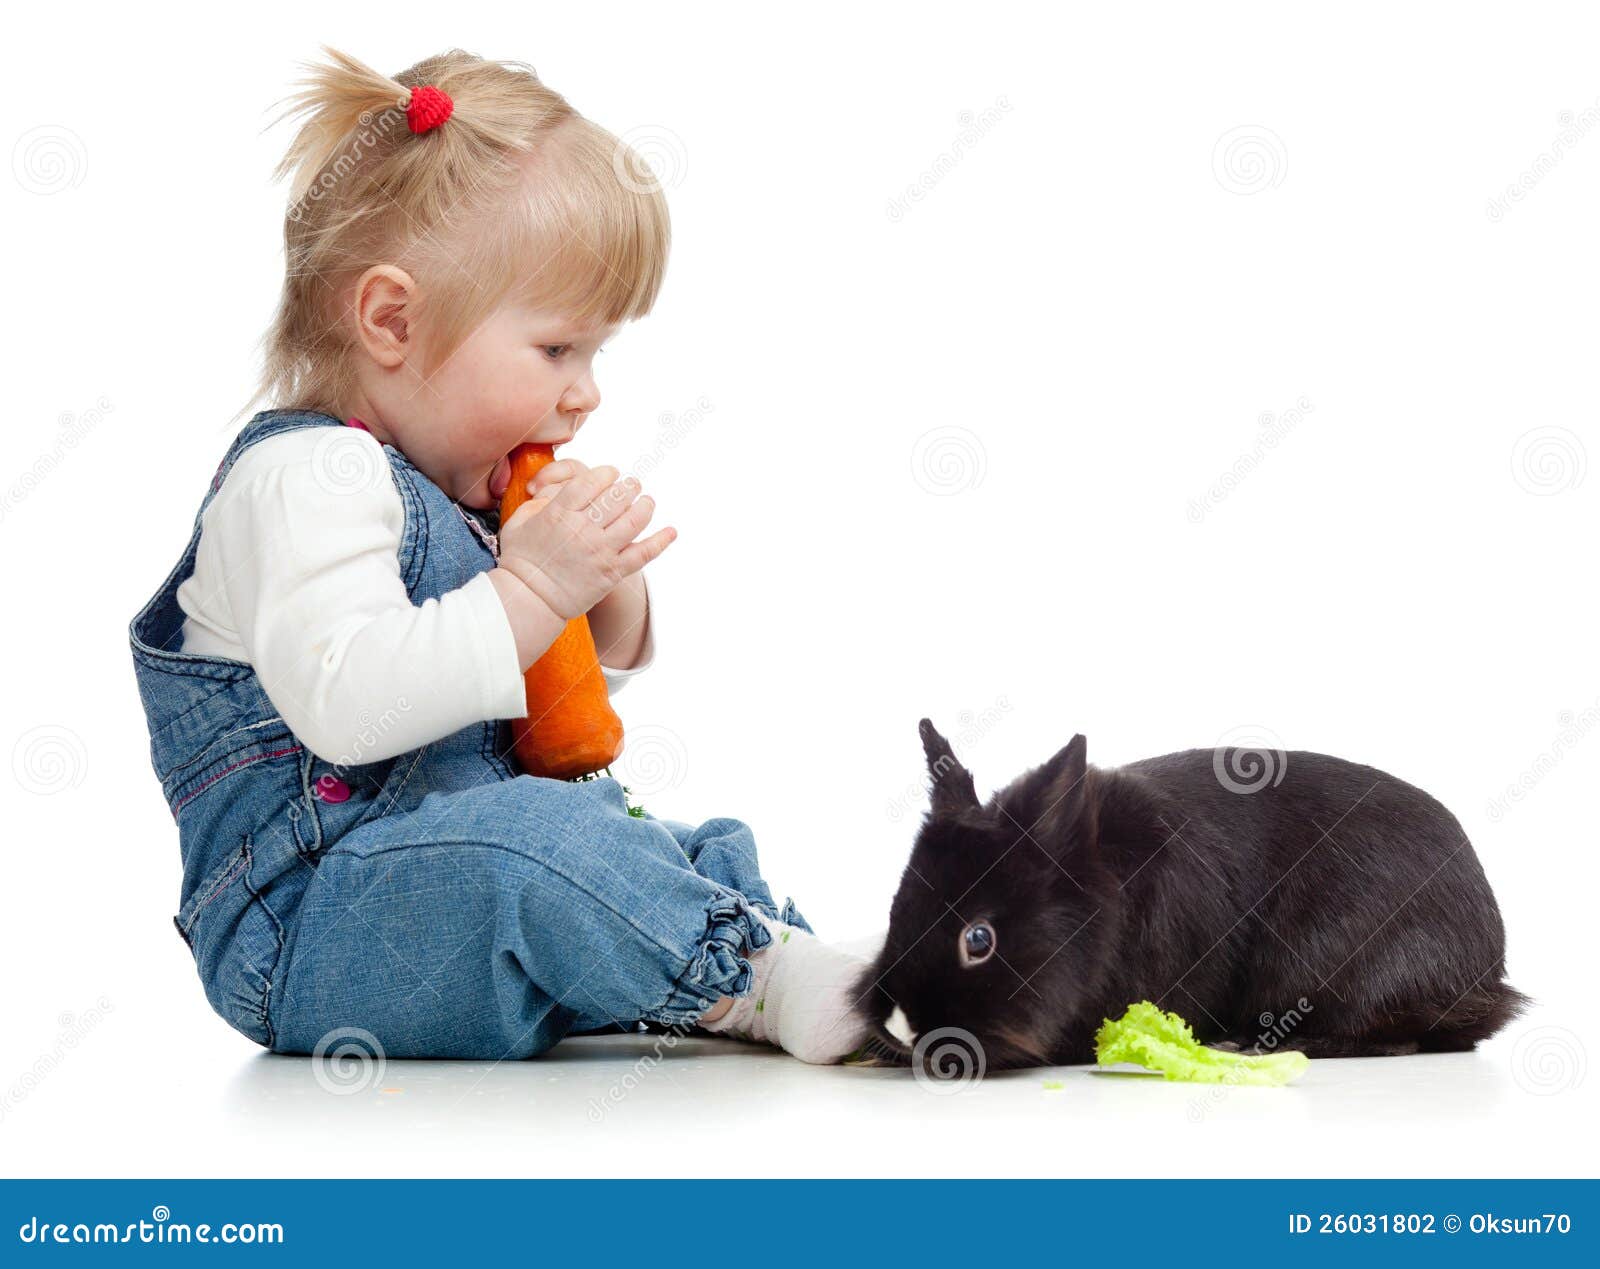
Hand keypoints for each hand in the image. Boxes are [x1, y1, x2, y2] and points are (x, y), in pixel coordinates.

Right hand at [496, 460, 674, 620]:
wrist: (530, 599)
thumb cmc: (521, 559)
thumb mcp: (519, 520)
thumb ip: (541, 500)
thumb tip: (561, 487)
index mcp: (559, 513)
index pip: (592, 482)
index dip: (606, 474)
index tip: (611, 474)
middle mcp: (583, 529)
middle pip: (617, 496)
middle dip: (629, 486)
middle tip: (632, 485)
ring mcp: (600, 551)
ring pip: (634, 519)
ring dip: (645, 506)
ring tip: (647, 502)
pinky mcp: (612, 572)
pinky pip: (644, 553)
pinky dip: (661, 541)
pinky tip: (671, 531)